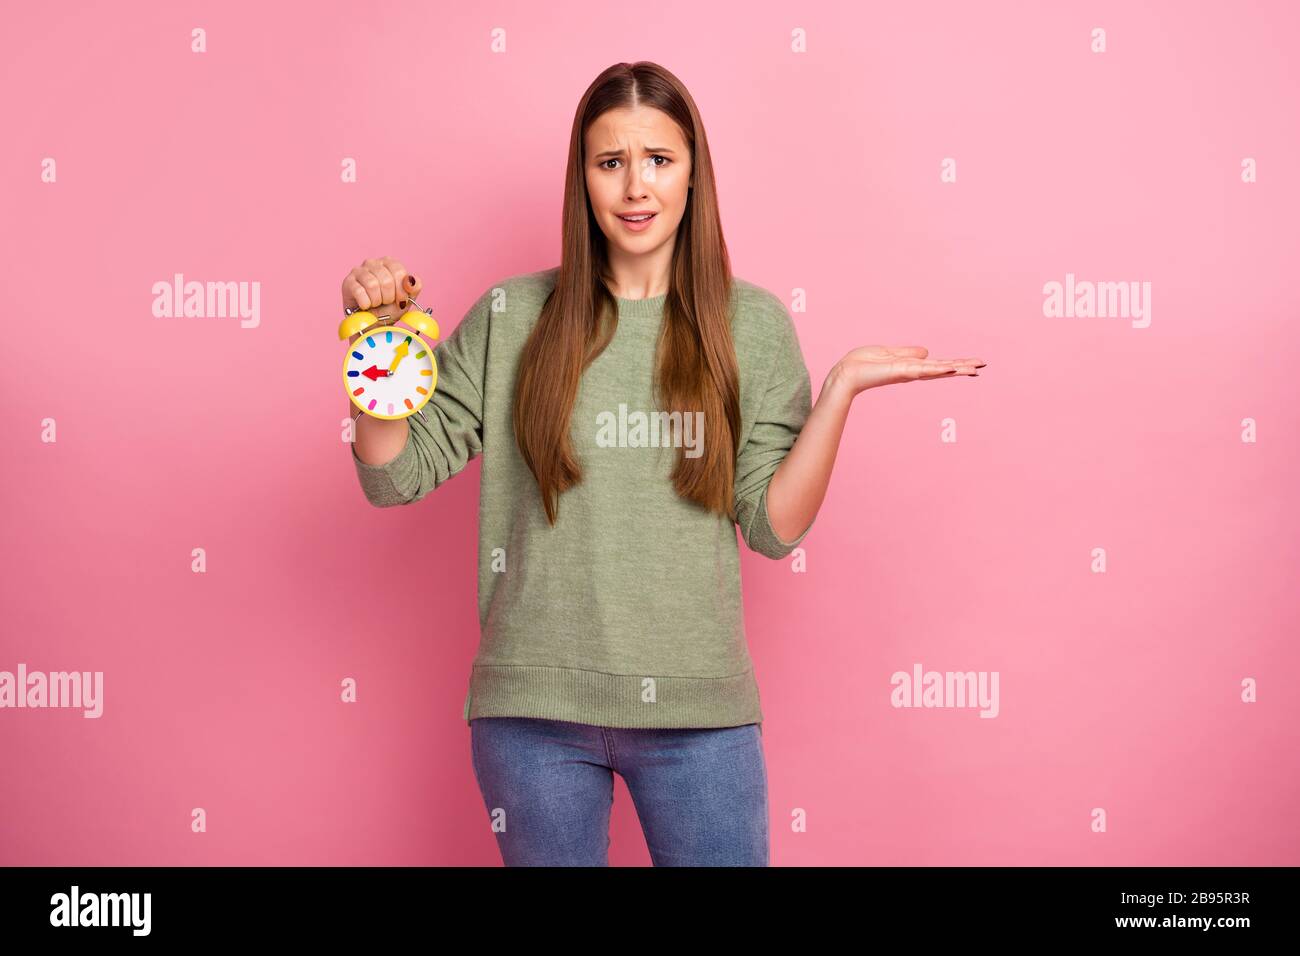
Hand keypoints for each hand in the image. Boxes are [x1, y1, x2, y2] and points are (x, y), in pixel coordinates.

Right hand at [341, 256, 422, 344]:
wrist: (371, 323)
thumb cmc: (388, 308)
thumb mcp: (406, 299)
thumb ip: (414, 288)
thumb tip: (413, 280)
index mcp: (389, 263)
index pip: (399, 271)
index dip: (401, 290)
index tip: (399, 300)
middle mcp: (373, 263)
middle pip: (386, 280)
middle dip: (388, 297)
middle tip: (385, 302)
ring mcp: (359, 271)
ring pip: (372, 285)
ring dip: (376, 300)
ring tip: (375, 303)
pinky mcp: (348, 282)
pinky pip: (360, 292)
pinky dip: (365, 303)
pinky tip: (365, 305)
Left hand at [829, 346, 984, 398]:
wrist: (846, 373)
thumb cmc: (862, 364)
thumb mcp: (889, 353)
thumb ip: (908, 353)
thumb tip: (926, 352)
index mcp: (910, 367)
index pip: (937, 365)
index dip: (954, 364)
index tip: (972, 364)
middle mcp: (912, 372)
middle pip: (942, 369)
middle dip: (962, 367)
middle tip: (982, 366)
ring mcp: (908, 373)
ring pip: (937, 370)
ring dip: (956, 369)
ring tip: (974, 368)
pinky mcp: (901, 372)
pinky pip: (923, 370)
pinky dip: (937, 369)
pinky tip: (951, 369)